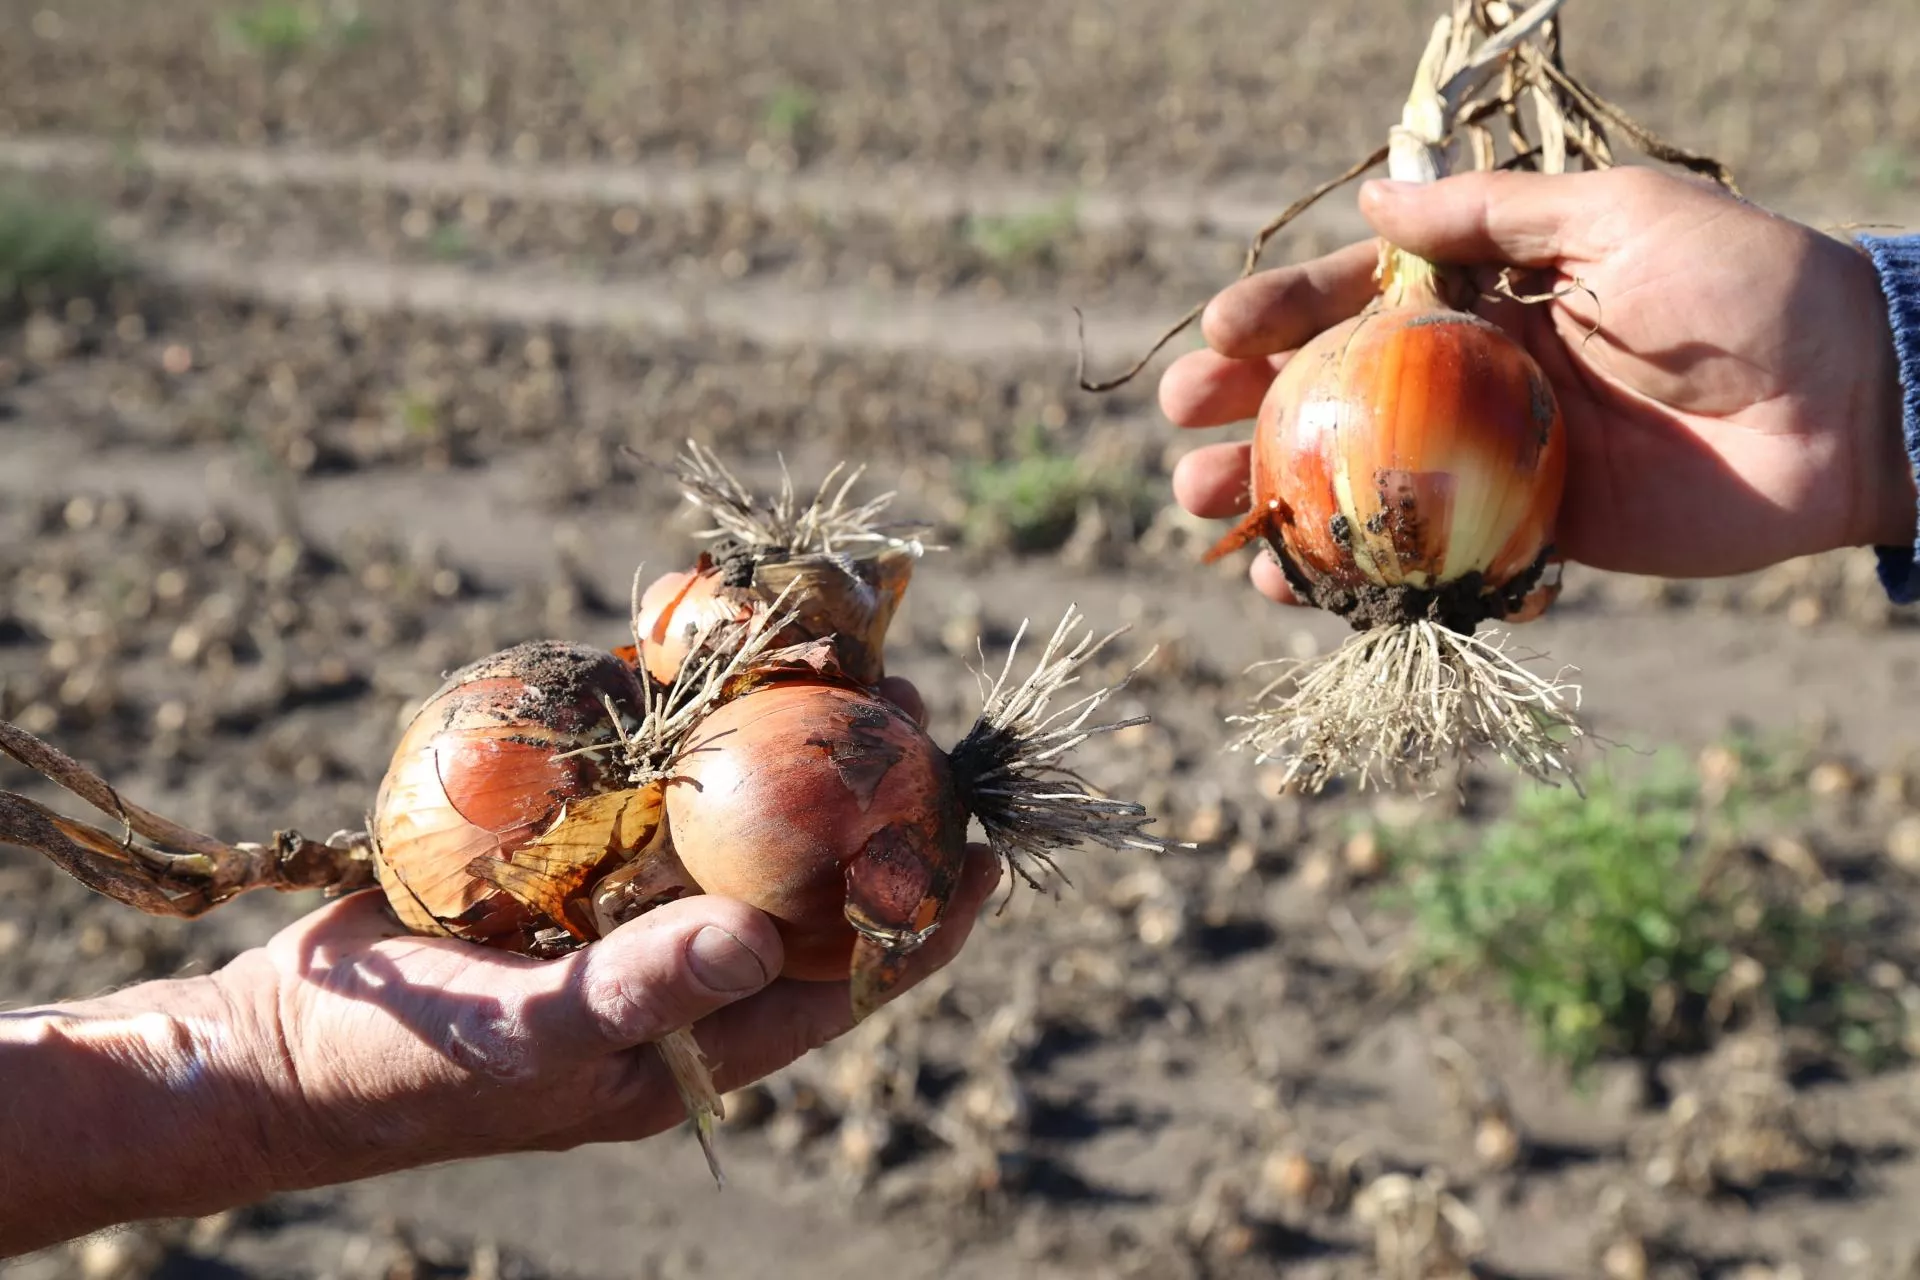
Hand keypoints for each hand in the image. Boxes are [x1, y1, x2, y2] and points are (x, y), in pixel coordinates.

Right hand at [0, 664, 997, 1256]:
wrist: (275, 1039)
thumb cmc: (408, 1069)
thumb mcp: (534, 1037)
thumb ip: (646, 989)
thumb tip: (765, 930)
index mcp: (699, 1035)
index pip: (845, 980)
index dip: (922, 919)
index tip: (988, 850)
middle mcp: (676, 962)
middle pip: (800, 874)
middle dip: (856, 800)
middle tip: (903, 713)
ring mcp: (619, 902)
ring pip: (727, 811)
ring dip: (775, 739)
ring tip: (832, 659)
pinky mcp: (560, 853)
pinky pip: (634, 777)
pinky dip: (663, 715)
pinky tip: (698, 648)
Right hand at [1161, 167, 1913, 601]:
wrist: (1850, 407)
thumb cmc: (1742, 288)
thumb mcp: (1616, 218)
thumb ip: (1493, 217)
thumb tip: (1372, 200)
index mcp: (1492, 298)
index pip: (1357, 303)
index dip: (1280, 315)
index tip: (1218, 334)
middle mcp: (1477, 383)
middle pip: (1334, 402)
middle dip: (1249, 416)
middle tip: (1184, 435)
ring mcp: (1496, 468)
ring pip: (1361, 490)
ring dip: (1278, 504)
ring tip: (1213, 516)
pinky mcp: (1531, 542)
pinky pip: (1426, 563)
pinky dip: (1360, 578)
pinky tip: (1301, 584)